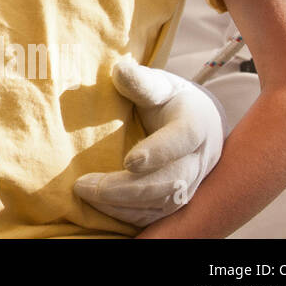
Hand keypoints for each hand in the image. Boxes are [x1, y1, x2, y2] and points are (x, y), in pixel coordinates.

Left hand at [73, 56, 225, 227]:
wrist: (200, 123)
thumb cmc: (171, 100)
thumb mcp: (159, 84)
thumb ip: (140, 82)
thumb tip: (119, 69)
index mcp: (195, 124)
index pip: (181, 140)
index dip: (158, 152)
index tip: (130, 161)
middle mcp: (198, 159)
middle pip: (169, 181)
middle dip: (126, 188)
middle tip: (85, 185)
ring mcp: (191, 183)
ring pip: (163, 203)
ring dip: (123, 205)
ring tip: (85, 193)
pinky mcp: (179, 200)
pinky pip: (157, 216)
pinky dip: (128, 215)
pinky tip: (99, 207)